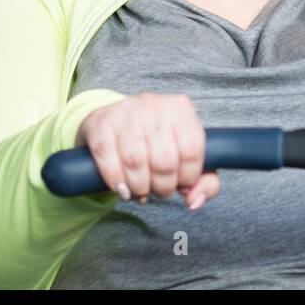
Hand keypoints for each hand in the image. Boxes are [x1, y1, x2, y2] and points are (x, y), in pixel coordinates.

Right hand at [75, 93, 221, 209]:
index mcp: (180, 108)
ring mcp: (125, 112)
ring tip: (141, 190)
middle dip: (163, 186)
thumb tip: (194, 200)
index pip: (192, 150)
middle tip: (159, 190)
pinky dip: (116, 181)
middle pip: (164, 160)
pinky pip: (108, 159)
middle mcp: (154, 104)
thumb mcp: (186, 154)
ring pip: (135, 161)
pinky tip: (122, 188)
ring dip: (139, 187)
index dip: (188, 177)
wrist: (114, 120)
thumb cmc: (156, 141)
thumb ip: (204, 181)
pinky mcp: (100, 123)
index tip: (181, 185)